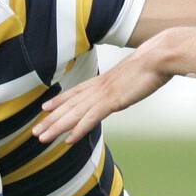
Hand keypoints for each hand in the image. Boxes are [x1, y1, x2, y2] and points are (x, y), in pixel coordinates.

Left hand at [34, 59, 171, 146]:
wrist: (160, 56)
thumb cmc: (154, 63)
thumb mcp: (137, 74)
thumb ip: (128, 80)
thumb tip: (129, 84)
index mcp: (104, 80)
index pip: (75, 92)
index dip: (58, 101)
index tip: (45, 108)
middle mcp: (99, 87)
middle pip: (69, 105)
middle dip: (51, 120)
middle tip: (35, 132)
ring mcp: (104, 94)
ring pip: (74, 113)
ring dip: (57, 127)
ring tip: (42, 138)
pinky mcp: (113, 101)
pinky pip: (91, 118)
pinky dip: (78, 129)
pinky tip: (69, 139)